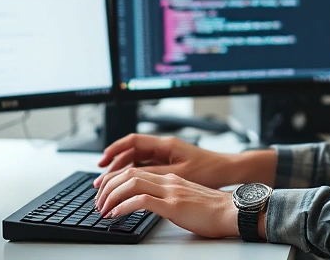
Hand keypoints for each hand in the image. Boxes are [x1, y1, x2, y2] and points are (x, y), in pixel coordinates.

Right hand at [94, 133, 234, 189]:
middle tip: (101, 179)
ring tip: (110, 186)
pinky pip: (147, 167)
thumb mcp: (178, 174)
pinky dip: (135, 175)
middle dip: (114, 164)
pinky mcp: (171, 165)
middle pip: (131, 152)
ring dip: (123, 171)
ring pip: (138, 161)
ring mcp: (167, 156)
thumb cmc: (209, 170)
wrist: (228, 171)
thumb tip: (130, 177)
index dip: (114, 150)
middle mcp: (164, 147)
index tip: (101, 162)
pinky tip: (128, 187)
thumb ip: (153, 174)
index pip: (132, 142)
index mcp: (165, 144)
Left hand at [94, 168, 237, 238]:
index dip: (115, 180)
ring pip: (131, 183)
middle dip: (108, 186)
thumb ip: (169, 198)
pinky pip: (141, 201)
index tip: (105, 193)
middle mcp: (168, 180)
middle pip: (128, 173)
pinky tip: (116, 214)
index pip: (135, 171)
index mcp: (170, 178)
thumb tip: (154, 206)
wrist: (233, 212)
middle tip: (98, 202)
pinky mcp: (173, 205)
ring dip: (112, 196)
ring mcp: (170, 191)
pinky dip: (123, 206)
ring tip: (103, 209)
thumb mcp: (186, 200)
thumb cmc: (214, 210)